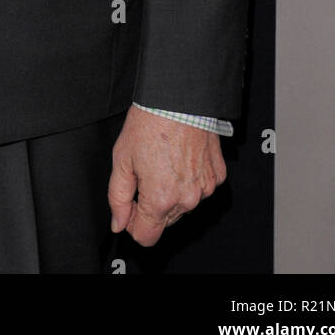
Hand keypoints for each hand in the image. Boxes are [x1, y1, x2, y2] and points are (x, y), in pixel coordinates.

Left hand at [108, 105, 225, 245]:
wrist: (179, 98)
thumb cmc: (150, 122)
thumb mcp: (121, 159)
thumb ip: (117, 197)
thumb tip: (118, 222)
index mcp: (161, 199)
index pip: (146, 236)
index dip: (132, 223)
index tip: (130, 203)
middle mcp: (187, 199)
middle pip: (163, 221)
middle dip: (151, 204)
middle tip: (145, 172)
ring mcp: (205, 188)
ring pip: (182, 206)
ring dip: (171, 193)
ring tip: (163, 161)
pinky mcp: (217, 176)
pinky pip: (199, 189)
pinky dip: (189, 180)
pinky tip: (181, 158)